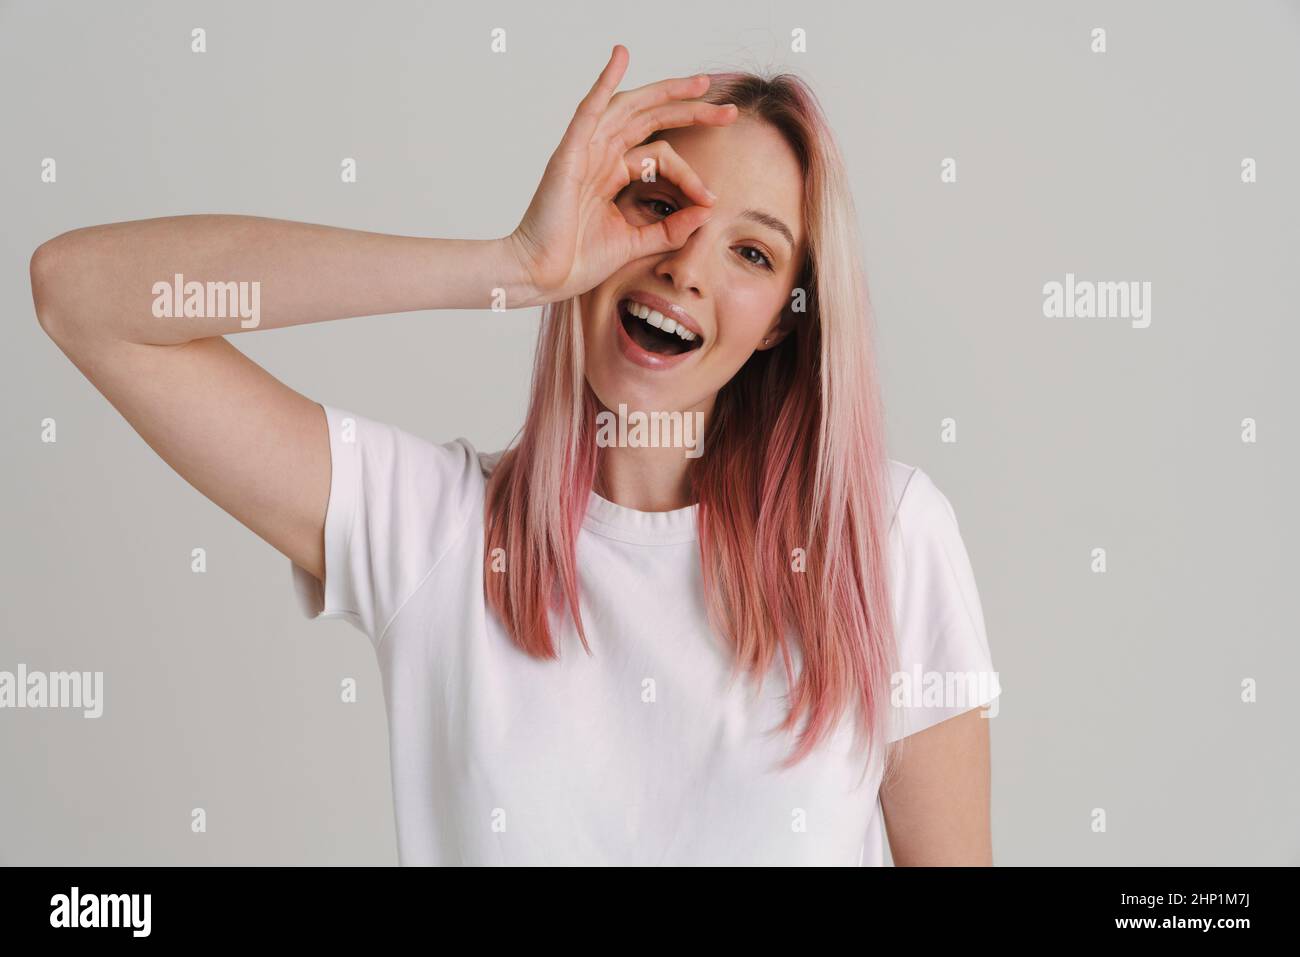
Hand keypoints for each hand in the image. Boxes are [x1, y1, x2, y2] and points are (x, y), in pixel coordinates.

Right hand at [504, 44, 737, 306]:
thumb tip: (707, 211)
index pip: (660, 156)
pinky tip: (621, 57)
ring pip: (629, 108)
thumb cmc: (577, 261)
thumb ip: (670, 229)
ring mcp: (585, 152)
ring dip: (665, 92)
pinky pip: (588, 110)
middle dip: (690, 111)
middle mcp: (600, 156)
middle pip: (650, 119)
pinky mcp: (569, 154)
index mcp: (612, 174)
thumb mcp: (636, 243)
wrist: (542, 276)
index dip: (690, 174)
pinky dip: (604, 81)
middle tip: (728, 111)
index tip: (711, 199)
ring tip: (700, 84)